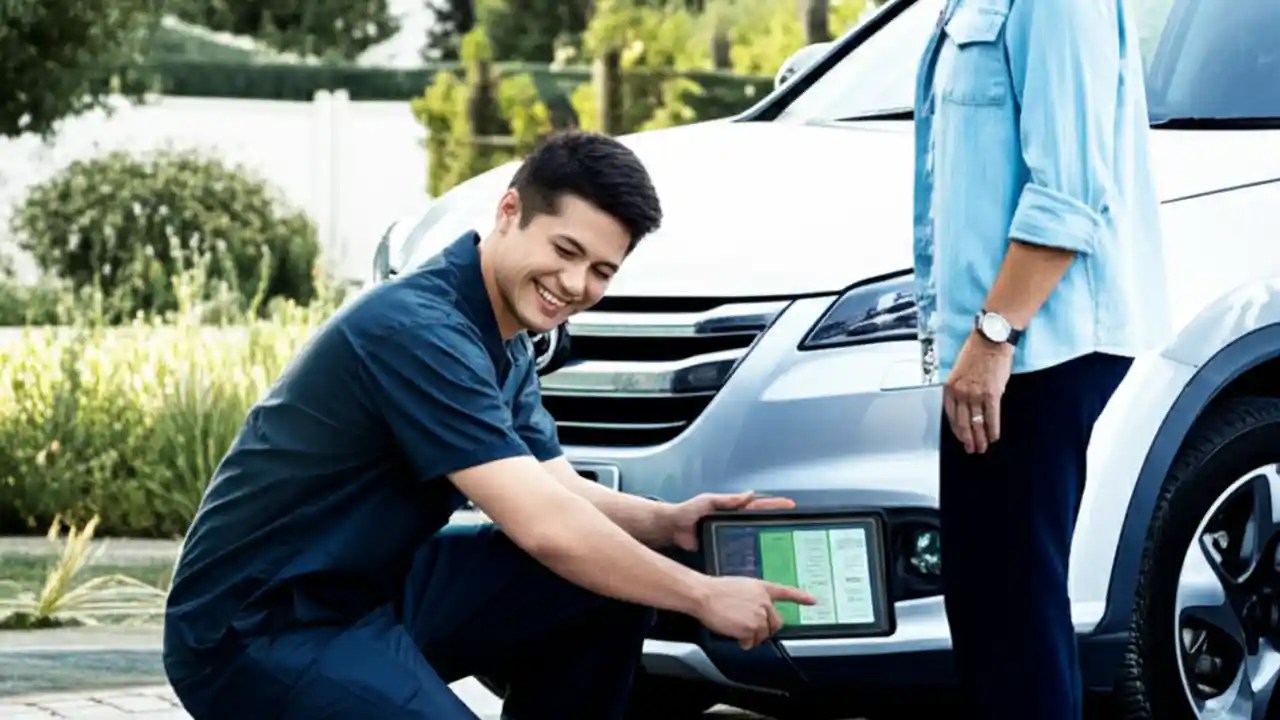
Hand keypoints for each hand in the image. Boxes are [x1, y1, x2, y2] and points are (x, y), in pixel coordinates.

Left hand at [668, 491, 795, 551]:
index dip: (774, 506)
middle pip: (760, 523)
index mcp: (733, 509)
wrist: (671, 529)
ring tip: (786, 547)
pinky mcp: (723, 549)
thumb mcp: (708, 501)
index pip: (758, 506)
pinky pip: (740, 551)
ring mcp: (730, 536)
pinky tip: (763, 562)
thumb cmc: (687, 511)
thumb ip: (727, 500)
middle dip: (778, 525)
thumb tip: (750, 494)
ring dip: (768, 542)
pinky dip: (752, 555)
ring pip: (753, 538)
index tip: (791, 506)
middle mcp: (735, 522)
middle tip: (795, 529)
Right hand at [695, 576, 816, 649]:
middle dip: (767, 629)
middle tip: (752, 630)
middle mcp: (764, 601)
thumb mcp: (740, 587)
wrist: (705, 595)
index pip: (786, 592)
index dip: (800, 597)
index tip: (812, 601)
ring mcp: (760, 615)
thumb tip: (755, 613)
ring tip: (736, 628)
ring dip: (751, 636)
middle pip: (776, 622)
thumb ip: (753, 598)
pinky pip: (751, 642)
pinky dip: (743, 641)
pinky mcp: (752, 628)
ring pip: (763, 634)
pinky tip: (733, 633)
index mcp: (762, 587)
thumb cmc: (715, 590)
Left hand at [943, 331, 1013, 453]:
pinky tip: (994, 437)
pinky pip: (991, 417)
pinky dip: (993, 429)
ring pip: (977, 423)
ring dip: (980, 438)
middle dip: (967, 439)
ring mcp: (975, 395)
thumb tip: (967, 407)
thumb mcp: (959, 371)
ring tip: (983, 447)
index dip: (957, 430)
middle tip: (971, 449)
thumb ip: (961, 389)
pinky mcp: (991, 394)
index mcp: (950, 387)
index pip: (951, 416)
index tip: (961, 438)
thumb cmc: (976, 352)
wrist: (991, 340)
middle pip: (963, 423)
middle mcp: (960, 393)